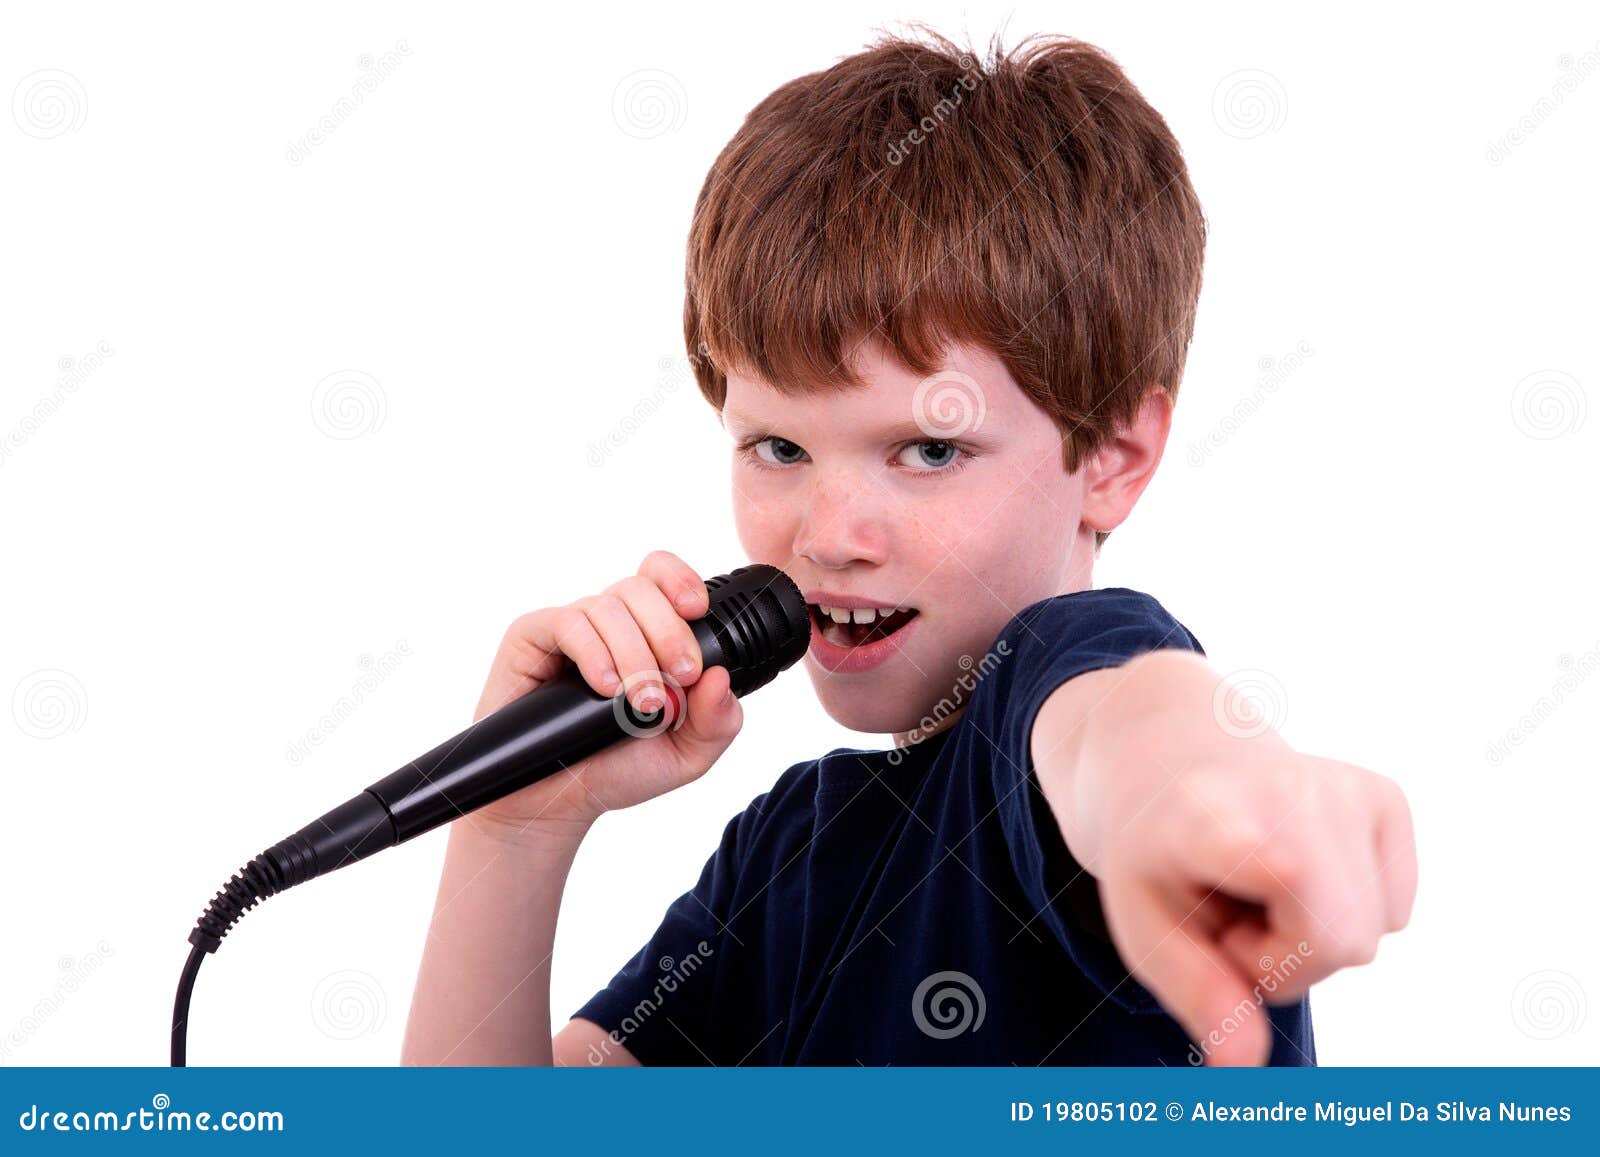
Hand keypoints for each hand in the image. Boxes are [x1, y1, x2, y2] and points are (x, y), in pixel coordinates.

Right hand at [462, 550, 743, 841]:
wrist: (560, 802)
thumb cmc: (620, 768)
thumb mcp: (688, 754)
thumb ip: (718, 720)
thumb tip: (722, 677)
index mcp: (648, 632)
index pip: (662, 577)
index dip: (681, 580)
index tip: (698, 611)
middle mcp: (610, 622)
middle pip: (642, 589)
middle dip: (670, 632)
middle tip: (681, 677)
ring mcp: (571, 627)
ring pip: (608, 607)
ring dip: (634, 654)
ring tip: (642, 702)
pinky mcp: (532, 637)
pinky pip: (567, 623)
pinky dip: (594, 653)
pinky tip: (605, 687)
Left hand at [1093, 736, 1415, 1065]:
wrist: (1175, 762)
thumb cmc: (1157, 855)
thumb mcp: (1143, 926)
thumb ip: (1197, 992)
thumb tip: (1243, 1065)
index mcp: (1204, 818)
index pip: (1256, 849)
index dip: (1275, 868)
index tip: (1280, 869)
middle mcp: (1285, 789)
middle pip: (1337, 942)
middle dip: (1285, 961)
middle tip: (1231, 917)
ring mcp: (1344, 786)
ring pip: (1371, 935)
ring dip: (1315, 937)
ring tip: (1259, 888)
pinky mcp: (1386, 795)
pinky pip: (1395, 911)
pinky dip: (1349, 911)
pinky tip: (1299, 870)